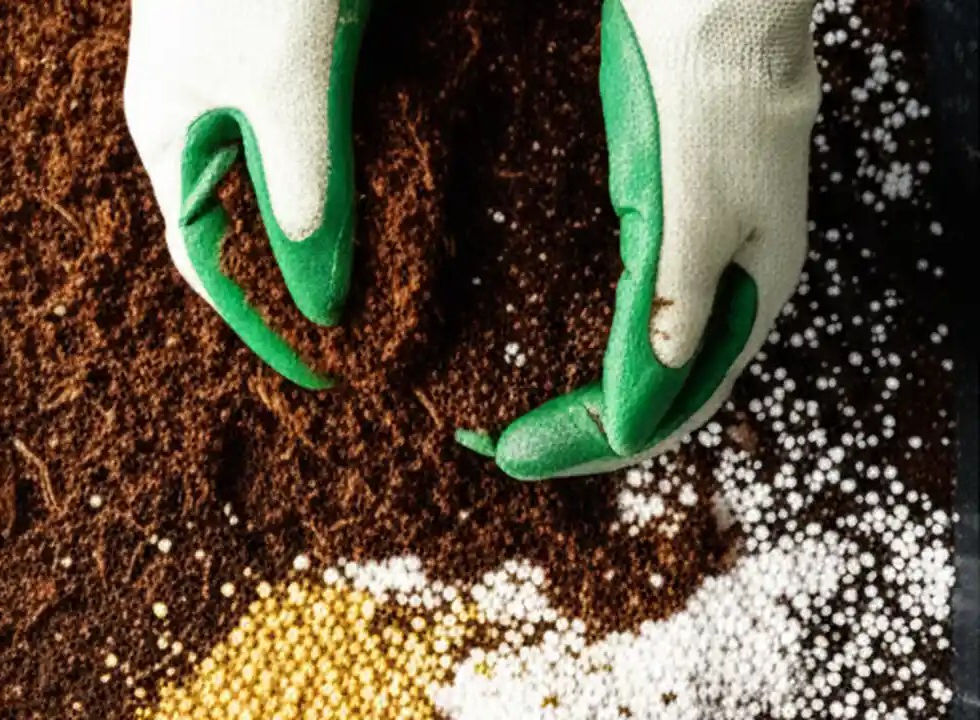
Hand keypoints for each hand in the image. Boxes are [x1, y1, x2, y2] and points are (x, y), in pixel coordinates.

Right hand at [124, 0, 369, 388]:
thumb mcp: (283, 87)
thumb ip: (304, 195)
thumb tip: (323, 304)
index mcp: (172, 134)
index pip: (208, 261)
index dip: (260, 323)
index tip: (323, 373)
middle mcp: (202, 113)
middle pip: (246, 227)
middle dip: (299, 286)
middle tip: (367, 338)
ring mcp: (247, 75)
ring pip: (287, 181)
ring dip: (331, 232)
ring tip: (386, 283)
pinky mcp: (294, 46)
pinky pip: (321, 130)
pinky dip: (355, 169)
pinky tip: (393, 189)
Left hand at [458, 0, 821, 478]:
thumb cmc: (714, 87)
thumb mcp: (693, 206)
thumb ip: (671, 309)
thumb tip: (640, 423)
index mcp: (751, 289)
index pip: (674, 402)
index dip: (598, 443)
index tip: (517, 458)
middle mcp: (730, 280)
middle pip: (659, 387)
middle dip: (582, 428)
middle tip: (494, 446)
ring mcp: (701, 245)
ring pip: (644, 350)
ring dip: (584, 391)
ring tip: (514, 412)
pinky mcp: (667, 210)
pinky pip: (628, 301)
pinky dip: (588, 336)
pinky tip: (545, 341)